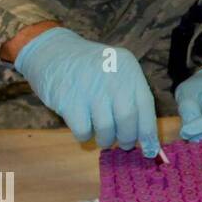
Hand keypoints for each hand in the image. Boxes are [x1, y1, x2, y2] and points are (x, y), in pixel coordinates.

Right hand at [14, 27, 158, 154]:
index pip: (146, 104)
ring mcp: (90, 88)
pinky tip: (85, 129)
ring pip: (107, 128)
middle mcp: (112, 77)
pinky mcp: (68, 100)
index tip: (151, 149)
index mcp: (129, 68)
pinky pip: (84, 131)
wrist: (51, 51)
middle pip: (128, 118)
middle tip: (123, 143)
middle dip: (127, 138)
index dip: (149, 131)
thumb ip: (130, 95)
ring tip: (104, 138)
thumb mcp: (116, 70)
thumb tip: (145, 135)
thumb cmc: (89, 67)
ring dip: (107, 140)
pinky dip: (86, 137)